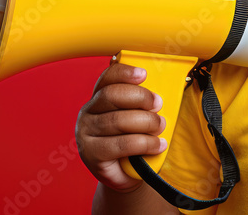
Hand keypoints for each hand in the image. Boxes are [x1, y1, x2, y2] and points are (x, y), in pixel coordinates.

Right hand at [75, 61, 166, 192]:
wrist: (127, 176)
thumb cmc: (134, 142)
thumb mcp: (137, 117)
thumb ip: (142, 103)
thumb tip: (160, 93)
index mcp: (98, 99)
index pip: (107, 78)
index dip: (125, 72)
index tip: (144, 74)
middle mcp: (87, 114)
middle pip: (112, 95)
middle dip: (140, 97)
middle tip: (158, 104)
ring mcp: (86, 134)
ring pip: (118, 120)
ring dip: (146, 122)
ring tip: (160, 127)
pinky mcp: (92, 155)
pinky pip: (122, 144)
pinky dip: (145, 143)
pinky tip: (157, 145)